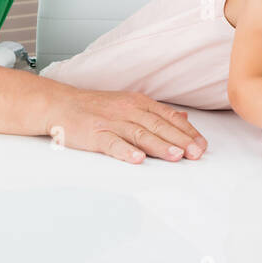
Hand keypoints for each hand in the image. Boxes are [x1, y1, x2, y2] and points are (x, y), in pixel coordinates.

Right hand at [47, 87, 207, 163]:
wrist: (60, 105)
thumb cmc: (96, 107)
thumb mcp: (129, 104)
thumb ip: (156, 113)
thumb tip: (183, 118)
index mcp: (138, 103)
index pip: (168, 117)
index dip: (187, 131)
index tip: (201, 145)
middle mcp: (128, 110)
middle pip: (158, 126)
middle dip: (180, 140)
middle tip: (196, 153)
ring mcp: (111, 122)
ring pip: (139, 134)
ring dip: (159, 146)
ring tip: (176, 156)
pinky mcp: (94, 133)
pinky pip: (112, 143)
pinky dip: (126, 151)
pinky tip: (138, 159)